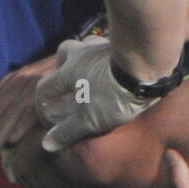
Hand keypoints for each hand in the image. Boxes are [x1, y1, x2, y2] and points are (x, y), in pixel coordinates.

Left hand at [0, 54, 57, 160]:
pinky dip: (22, 125)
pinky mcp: (52, 92)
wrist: (79, 62)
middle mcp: (19, 82)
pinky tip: (13, 141)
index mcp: (10, 81)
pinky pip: (34, 110)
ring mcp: (35, 86)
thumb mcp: (20, 83)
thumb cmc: (49, 78)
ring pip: (10, 113)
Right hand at [35, 37, 160, 152]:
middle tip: (69, 79)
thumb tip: (47, 144)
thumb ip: (67, 132)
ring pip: (88, 45)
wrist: (146, 68)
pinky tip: (116, 67)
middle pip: (65, 51)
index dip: (42, 101)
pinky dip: (108, 57)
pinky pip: (110, 47)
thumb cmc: (113, 95)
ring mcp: (104, 45)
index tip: (48, 113)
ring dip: (87, 57)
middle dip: (62, 64)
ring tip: (93, 72)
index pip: (46, 85)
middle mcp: (83, 53)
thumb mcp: (88, 119)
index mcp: (69, 71)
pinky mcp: (124, 44)